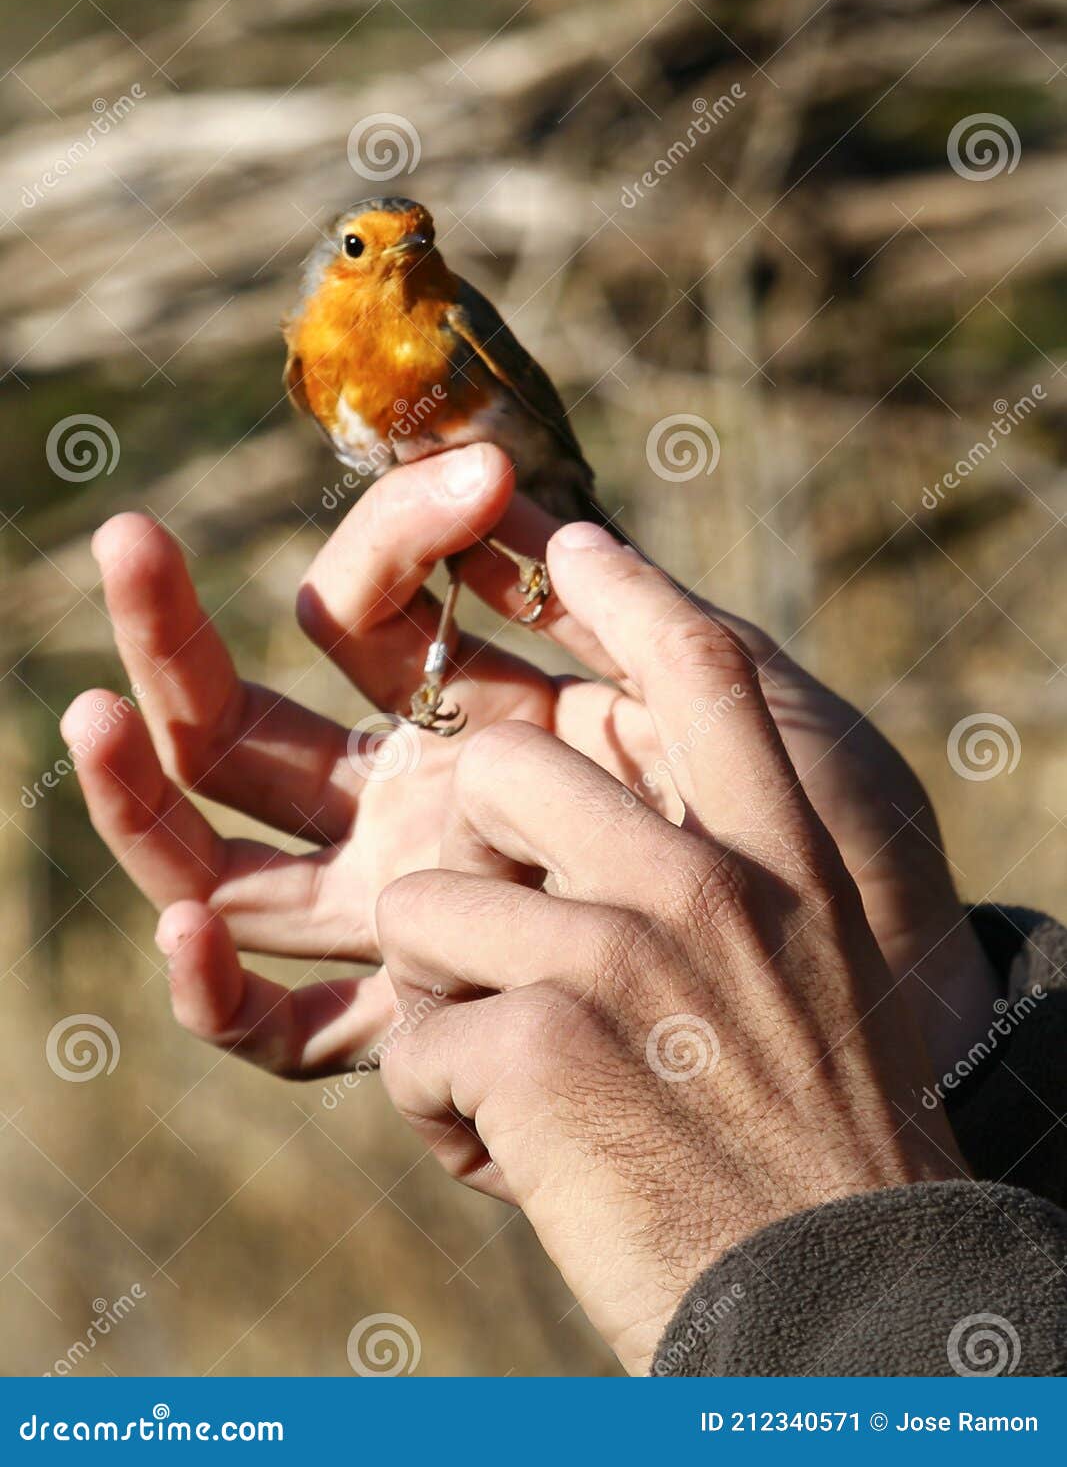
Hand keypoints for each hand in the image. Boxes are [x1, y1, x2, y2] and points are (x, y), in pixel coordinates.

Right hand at [64, 443, 993, 1077]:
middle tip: (124, 537)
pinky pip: (282, 1027)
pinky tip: (192, 931)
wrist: (882, 985)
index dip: (396, 540)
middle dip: (171, 631)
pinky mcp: (409, 1034)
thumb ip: (615, 603)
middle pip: (245, 728)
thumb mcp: (726, 691)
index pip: (366, 619)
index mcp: (473, 724)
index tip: (479, 479)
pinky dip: (218, 993)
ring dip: (141, 791)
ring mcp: (399, 922)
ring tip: (90, 711)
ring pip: (219, 861)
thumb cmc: (820, 829)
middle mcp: (412, 815)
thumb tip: (513, 489)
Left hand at [371, 525, 968, 1371]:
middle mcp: (700, 882)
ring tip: (525, 1090)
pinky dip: (442, 1118)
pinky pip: (405, 1042)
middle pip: (503, 769)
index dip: (629, 596)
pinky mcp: (536, 1044)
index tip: (571, 542)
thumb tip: (632, 794)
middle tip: (512, 957)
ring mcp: (615, 954)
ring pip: (422, 904)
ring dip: (444, 1009)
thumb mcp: (819, 971)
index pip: (703, 674)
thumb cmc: (834, 1143)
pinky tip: (528, 1164)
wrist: (858, 1303)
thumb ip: (743, 872)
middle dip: (468, 857)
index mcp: (777, 857)